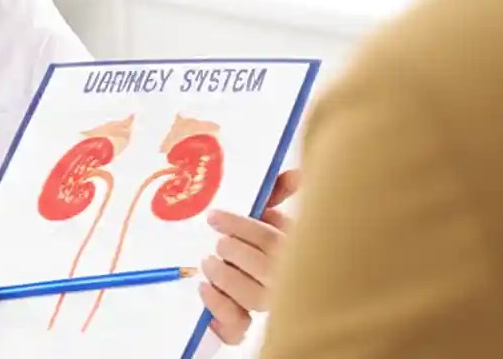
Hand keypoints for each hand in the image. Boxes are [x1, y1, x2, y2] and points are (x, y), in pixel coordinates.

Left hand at [199, 168, 299, 344]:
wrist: (277, 290)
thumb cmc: (273, 247)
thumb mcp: (275, 219)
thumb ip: (278, 195)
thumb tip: (295, 173)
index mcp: (297, 251)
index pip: (270, 238)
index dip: (239, 225)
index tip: (214, 217)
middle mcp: (289, 282)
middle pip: (263, 268)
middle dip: (233, 250)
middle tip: (218, 244)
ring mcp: (271, 307)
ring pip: (251, 298)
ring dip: (224, 277)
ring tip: (209, 264)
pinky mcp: (249, 328)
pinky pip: (237, 326)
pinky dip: (219, 308)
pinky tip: (206, 289)